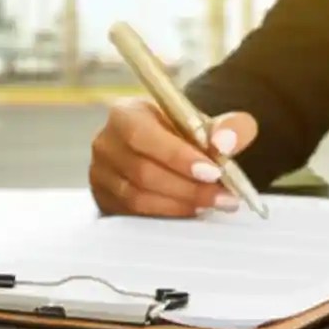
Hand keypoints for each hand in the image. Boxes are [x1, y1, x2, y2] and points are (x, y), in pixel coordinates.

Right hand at [89, 95, 257, 217]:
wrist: (163, 148)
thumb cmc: (182, 133)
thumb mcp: (208, 123)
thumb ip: (227, 127)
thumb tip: (225, 142)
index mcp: (125, 114)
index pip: (143, 135)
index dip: (177, 156)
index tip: (213, 172)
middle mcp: (106, 144)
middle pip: (142, 171)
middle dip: (188, 187)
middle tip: (223, 196)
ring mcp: (101, 175)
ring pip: (139, 198)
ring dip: (181, 204)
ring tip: (212, 203)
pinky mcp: (105, 201)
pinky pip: (136, 215)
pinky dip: (168, 214)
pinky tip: (192, 209)